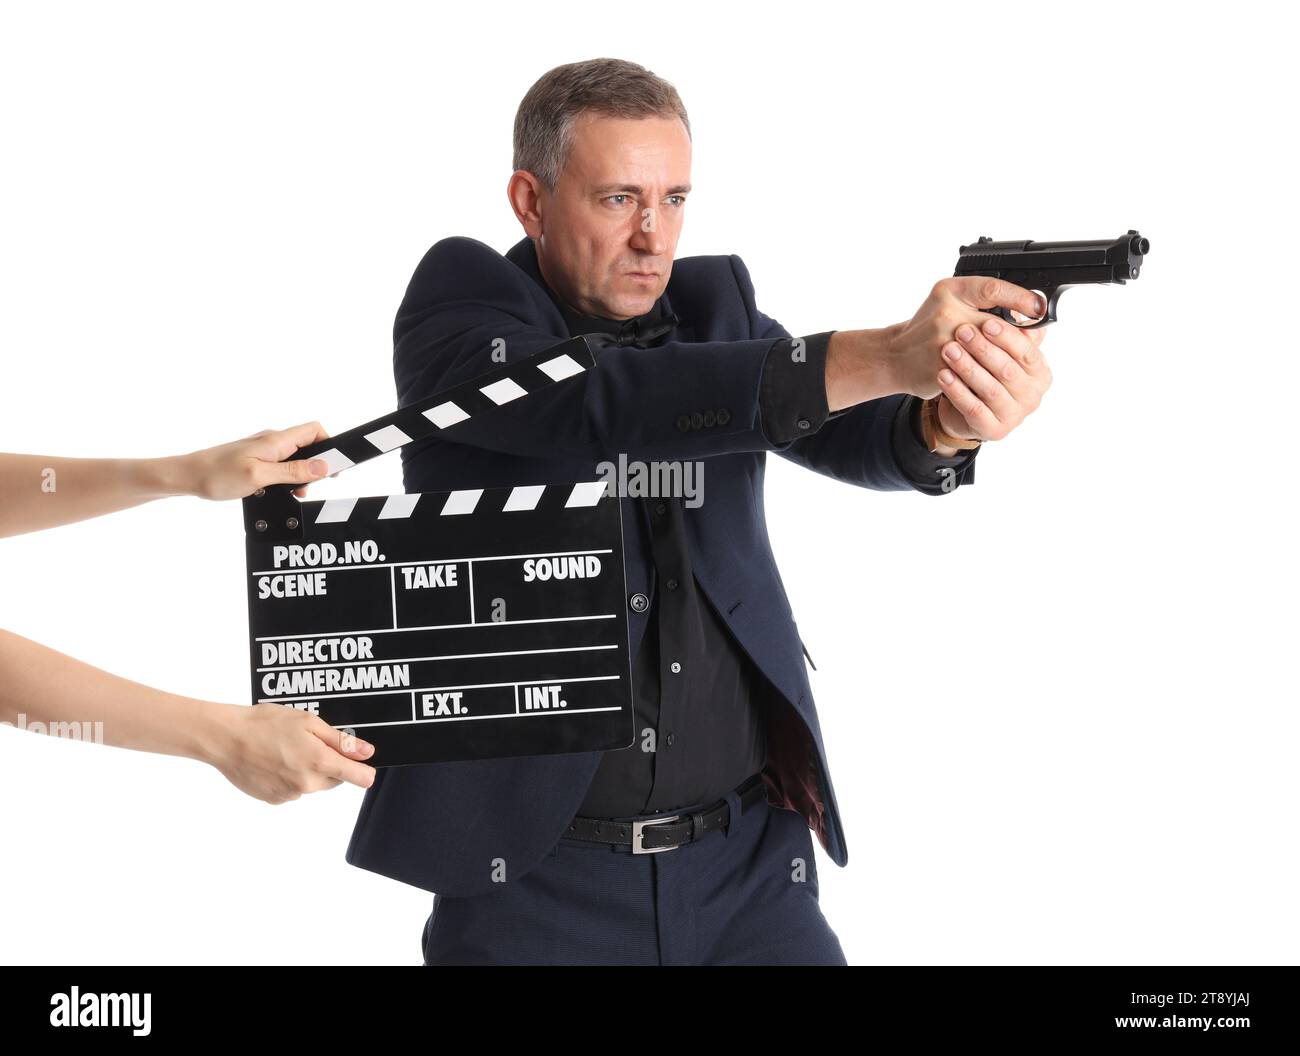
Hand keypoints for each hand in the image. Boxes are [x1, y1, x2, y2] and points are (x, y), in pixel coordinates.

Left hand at [177, 422, 332, 499]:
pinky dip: (286, 479)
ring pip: (295, 458)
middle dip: (316, 466)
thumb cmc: (217, 474)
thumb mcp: (260, 476)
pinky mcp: (255, 459)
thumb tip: (324, 466)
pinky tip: (276, 491)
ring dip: (300, 476)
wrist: (186, 476)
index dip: (330, 446)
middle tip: (310, 487)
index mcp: (276, 440)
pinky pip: (281, 465)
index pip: (315, 431)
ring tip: (293, 493)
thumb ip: (293, 471)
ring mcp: (263, 450)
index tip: (334, 468)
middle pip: (308, 445)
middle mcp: (272, 441)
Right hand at [207, 703, 376, 804]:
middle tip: (307, 741)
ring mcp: (289, 794)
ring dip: (307, 770)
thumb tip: (366, 752)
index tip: (359, 758)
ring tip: (286, 748)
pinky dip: (289, 777)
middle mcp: (307, 784)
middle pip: (335, 778)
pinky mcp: (274, 799)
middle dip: (328, 762)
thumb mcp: (309, 722)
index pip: (360, 777)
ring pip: (313, 784)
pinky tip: (274, 760)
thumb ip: (341, 740)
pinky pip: (293, 789)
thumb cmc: (265, 724)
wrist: (226, 739)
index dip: (363, 767)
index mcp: (320, 763)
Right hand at [885, 277, 1047, 400]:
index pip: (992, 289)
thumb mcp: (953, 305)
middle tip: (1026, 348)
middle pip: (995, 325)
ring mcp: (941, 341)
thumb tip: (1031, 321)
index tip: (1038, 308)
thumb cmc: (928, 329)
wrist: (893, 357)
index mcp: (950, 291)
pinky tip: (990, 380)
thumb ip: (987, 307)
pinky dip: (985, 377)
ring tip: (1010, 367)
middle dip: (1013, 338)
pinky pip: (974, 373)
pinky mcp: (940, 367)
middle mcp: (945, 313)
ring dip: (1002, 360)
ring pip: (988, 353)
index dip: (1020, 298)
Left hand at [935, 304, 1051, 441]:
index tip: (987, 321)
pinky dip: (957, 390)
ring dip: (968, 367)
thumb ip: (1013, 331)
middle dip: (984, 349)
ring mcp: (1014, 415)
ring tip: (948, 350)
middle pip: (1008, 370)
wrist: (961, 407)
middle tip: (962, 332)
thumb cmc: (983, 373)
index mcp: (1040, 373)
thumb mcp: (998, 350)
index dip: (1007, 336)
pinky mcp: (993, 430)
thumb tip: (1024, 307)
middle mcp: (1032, 396)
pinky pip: (973, 408)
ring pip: (990, 389)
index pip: (1027, 352)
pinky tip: (943, 375)